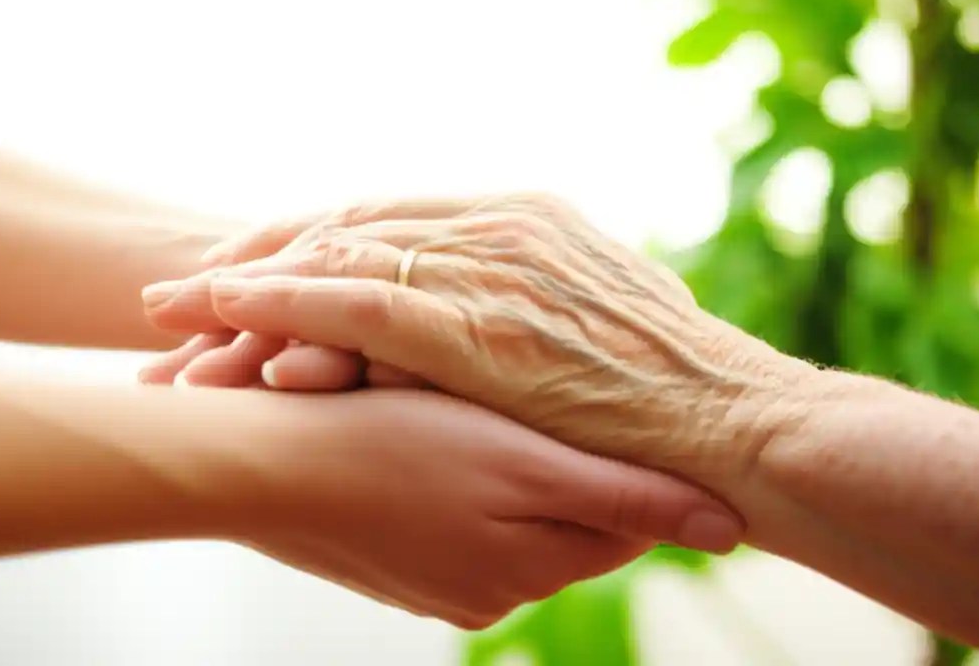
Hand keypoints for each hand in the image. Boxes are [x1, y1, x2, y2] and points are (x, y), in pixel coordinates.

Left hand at [142, 193, 817, 490]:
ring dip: (250, 278)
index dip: (316, 238)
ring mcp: (486, 267)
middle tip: (191, 282)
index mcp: (524, 215)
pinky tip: (222, 311)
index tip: (257, 265)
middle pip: (350, 220)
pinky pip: (354, 299)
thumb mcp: (598, 320)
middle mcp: (498, 224)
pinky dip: (283, 300)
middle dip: (263, 250)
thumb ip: (536, 300)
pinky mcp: (475, 322)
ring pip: (339, 252)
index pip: (392, 214)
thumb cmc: (672, 391)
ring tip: (176, 303)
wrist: (732, 422)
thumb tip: (502, 311)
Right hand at [230, 389, 743, 628]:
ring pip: (505, 510)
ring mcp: (436, 584)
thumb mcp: (517, 461)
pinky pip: (449, 516)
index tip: (621, 399)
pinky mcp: (393, 565)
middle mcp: (492, 593)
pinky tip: (419, 434)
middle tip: (536, 385)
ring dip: (499, 458)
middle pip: (566, 516)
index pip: (626, 519)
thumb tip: (729, 528)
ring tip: (467, 400)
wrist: (249, 464)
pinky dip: (449, 475)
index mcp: (533, 569)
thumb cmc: (385, 446)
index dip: (626, 454)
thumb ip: (625, 496)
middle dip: (558, 452)